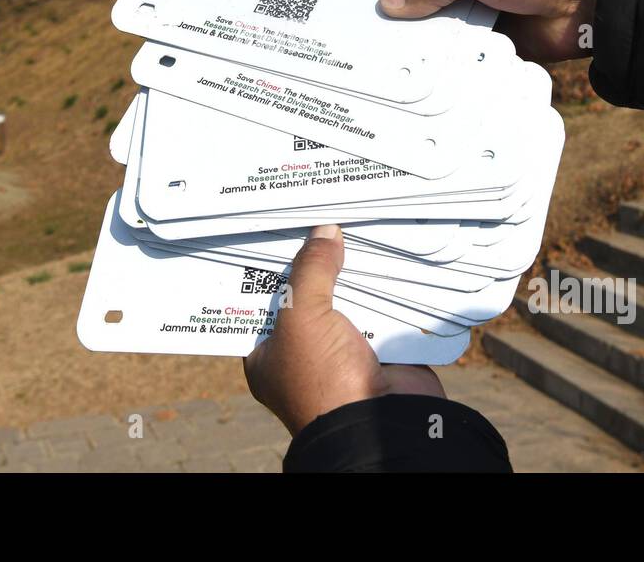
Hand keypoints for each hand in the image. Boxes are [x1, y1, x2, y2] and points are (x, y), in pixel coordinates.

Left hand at [243, 225, 444, 434]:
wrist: (383, 424)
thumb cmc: (324, 380)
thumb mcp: (302, 317)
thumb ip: (310, 271)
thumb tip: (325, 232)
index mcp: (268, 355)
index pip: (260, 302)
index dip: (267, 268)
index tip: (274, 232)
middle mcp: (302, 352)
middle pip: (305, 295)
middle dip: (314, 263)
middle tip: (314, 219)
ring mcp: (341, 350)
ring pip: (343, 299)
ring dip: (350, 272)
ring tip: (348, 224)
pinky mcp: (377, 347)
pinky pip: (377, 308)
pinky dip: (381, 287)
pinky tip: (382, 251)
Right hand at [379, 0, 611, 62]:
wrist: (595, 0)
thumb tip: (388, 3)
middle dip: (398, 7)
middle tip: (360, 31)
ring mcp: (482, 3)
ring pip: (439, 21)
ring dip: (420, 36)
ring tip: (381, 56)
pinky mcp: (494, 34)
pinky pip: (460, 46)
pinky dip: (444, 56)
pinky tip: (417, 71)